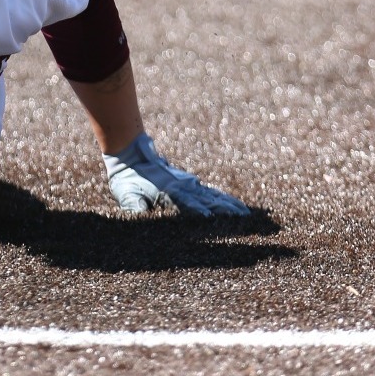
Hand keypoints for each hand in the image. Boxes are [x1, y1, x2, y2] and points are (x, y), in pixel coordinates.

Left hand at [104, 133, 250, 216]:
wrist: (131, 154)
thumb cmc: (127, 180)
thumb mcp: (126, 194)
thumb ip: (134, 205)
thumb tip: (139, 213)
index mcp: (169, 192)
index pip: (188, 204)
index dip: (199, 211)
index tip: (211, 219)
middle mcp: (183, 187)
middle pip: (208, 200)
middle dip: (225, 211)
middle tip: (245, 221)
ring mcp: (188, 184)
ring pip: (213, 196)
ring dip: (230, 205)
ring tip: (247, 214)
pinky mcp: (189, 183)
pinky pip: (210, 192)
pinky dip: (224, 198)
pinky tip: (235, 205)